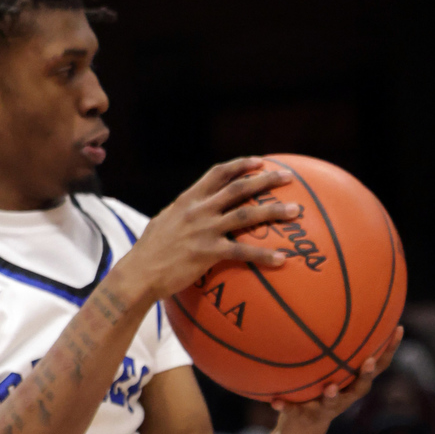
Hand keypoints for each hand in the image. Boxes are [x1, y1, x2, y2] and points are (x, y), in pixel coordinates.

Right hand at [129, 159, 300, 303]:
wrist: (139, 272)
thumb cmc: (150, 253)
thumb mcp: (165, 223)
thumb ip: (183, 215)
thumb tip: (195, 216)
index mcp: (189, 199)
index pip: (218, 173)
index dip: (241, 165)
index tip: (260, 161)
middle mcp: (199, 209)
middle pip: (239, 188)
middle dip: (266, 179)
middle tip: (288, 177)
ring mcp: (204, 230)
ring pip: (246, 214)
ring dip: (274, 211)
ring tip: (296, 212)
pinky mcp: (208, 253)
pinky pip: (243, 253)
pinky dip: (265, 256)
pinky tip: (283, 260)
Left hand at [269, 329, 403, 433]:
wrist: (301, 431)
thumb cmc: (319, 393)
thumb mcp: (330, 372)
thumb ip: (336, 351)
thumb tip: (340, 308)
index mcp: (352, 385)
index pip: (377, 367)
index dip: (389, 349)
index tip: (398, 329)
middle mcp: (344, 398)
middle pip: (360, 388)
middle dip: (365, 375)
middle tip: (367, 362)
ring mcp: (325, 410)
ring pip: (331, 404)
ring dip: (332, 397)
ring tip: (330, 389)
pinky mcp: (304, 418)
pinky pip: (294, 411)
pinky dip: (285, 407)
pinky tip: (274, 402)